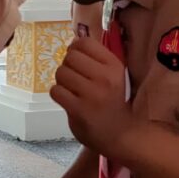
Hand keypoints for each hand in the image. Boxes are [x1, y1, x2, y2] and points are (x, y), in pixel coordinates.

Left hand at [50, 36, 137, 158]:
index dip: (75, 50)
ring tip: (73, 91)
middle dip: (68, 66)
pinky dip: (59, 95)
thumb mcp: (114, 76)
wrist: (122, 136)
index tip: (78, 62)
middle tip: (76, 80)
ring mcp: (91, 94)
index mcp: (115, 66)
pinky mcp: (78, 109)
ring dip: (63, 81)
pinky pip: (56, 91)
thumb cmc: (114, 103)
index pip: (84, 43)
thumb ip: (97, 59)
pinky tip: (69, 100)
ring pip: (61, 73)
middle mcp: (104, 77)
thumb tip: (73, 41)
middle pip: (70, 57)